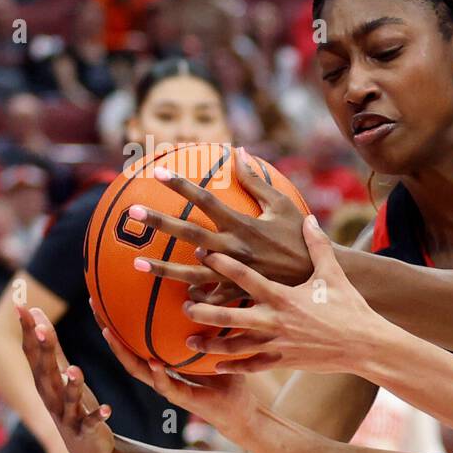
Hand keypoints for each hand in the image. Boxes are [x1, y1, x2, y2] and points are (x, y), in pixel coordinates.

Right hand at [17, 305, 132, 452]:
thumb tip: (36, 313)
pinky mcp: (85, 431)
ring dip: (71, 385)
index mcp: (45, 381)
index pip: (33, 352)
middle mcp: (51, 397)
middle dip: (43, 350)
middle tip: (42, 328)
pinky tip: (107, 409)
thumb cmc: (72, 403)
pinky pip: (91, 423)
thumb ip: (50, 346)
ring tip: (75, 370)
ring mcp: (67, 415)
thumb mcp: (61, 373)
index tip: (21, 304)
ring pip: (67, 398)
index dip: (28, 330)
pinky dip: (97, 416)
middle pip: (45, 372)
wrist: (87, 449)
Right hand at [93, 301, 263, 441]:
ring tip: (108, 332)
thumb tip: (212, 288)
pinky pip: (167, 386)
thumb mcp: (217, 343)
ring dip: (121, 352)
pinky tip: (154, 362)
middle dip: (108, 329)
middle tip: (94, 306)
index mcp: (163, 358)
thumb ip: (209, 323)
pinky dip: (159, 375)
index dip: (120, 319)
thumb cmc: (228, 374)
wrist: (241, 409)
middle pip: (126, 350)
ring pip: (137, 369)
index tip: (105, 295)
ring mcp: (167, 386)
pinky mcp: (183, 399)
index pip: (135, 337)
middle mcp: (159, 371)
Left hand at [127, 146, 314, 304]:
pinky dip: (194, 299)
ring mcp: (235, 274)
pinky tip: (177, 298)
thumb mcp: (284, 206)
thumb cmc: (302, 237)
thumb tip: (237, 153)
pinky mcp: (240, 294)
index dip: (182, 185)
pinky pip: (212, 299)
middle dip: (160, 222)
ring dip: (163, 270)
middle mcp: (235, 249)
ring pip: (192, 273)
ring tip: (136, 264)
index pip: (207, 201)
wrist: (319, 276)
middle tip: (133, 211)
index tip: (159, 172)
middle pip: (190, 234)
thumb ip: (256, 181)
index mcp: (244, 225)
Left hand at [180, 214, 388, 375]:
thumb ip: (318, 245)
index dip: (220, 263)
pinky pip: (251, 366)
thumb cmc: (350, 307)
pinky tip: (217, 366)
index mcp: (282, 294)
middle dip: (201, 310)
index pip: (244, 276)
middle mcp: (274, 319)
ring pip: (233, 345)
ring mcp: (277, 343)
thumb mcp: (332, 273)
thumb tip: (310, 218)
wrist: (365, 345)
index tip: (201, 254)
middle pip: (227, 315)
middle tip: (183, 304)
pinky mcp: (283, 361)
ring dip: (209, 343)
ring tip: (190, 340)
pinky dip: (233, 366)